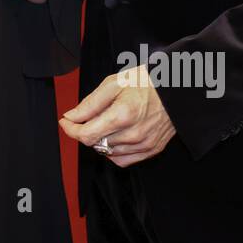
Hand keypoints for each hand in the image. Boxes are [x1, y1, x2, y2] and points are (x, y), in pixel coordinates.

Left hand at [58, 65, 175, 167]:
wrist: (176, 88)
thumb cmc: (146, 82)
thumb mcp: (114, 83)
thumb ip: (90, 103)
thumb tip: (71, 116)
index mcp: (122, 115)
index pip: (86, 135)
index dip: (70, 129)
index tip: (66, 121)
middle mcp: (133, 134)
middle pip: (95, 143)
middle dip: (85, 130)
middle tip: (87, 116)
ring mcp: (144, 144)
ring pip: (107, 153)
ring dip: (100, 140)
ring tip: (107, 121)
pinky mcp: (151, 150)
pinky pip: (123, 160)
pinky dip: (113, 151)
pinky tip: (116, 136)